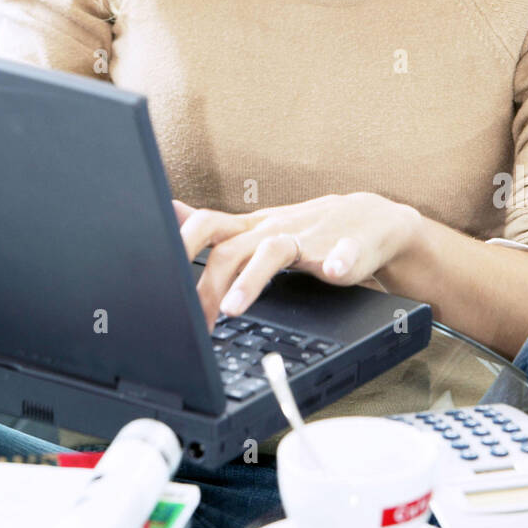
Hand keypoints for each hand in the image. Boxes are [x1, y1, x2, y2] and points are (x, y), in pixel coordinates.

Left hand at [173, 192, 422, 331]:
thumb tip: (171, 210)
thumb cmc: (308, 230)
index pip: (206, 228)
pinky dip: (340, 260)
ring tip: (233, 308)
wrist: (372, 222)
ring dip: (251, 280)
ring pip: (273, 252)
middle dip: (205, 281)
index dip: (180, 247)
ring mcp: (309, 239)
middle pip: (230, 247)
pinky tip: (335, 271)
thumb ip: (216, 226)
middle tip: (188, 317)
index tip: (156, 278)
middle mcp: (274, 231)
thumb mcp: (256, 227)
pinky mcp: (348, 249)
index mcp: (251, 229)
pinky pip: (345, 252)